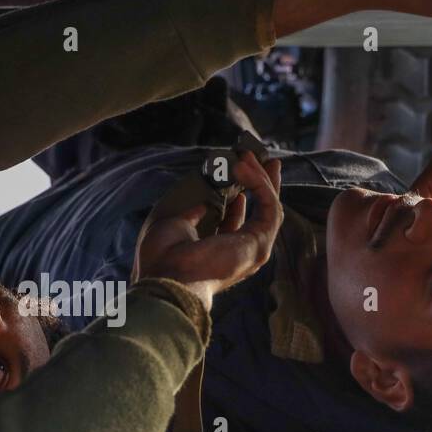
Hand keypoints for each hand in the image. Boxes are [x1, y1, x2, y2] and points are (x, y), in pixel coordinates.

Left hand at [133, 153, 283, 310]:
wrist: (166, 276)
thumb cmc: (163, 259)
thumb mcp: (177, 227)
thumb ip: (193, 216)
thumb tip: (202, 204)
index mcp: (220, 253)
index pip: (239, 221)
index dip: (243, 195)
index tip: (241, 172)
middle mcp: (241, 254)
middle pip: (262, 214)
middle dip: (265, 184)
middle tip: (266, 159)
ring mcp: (253, 251)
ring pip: (269, 208)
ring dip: (261, 178)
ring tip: (248, 155)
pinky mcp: (259, 242)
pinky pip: (268, 206)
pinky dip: (259, 184)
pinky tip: (243, 167)